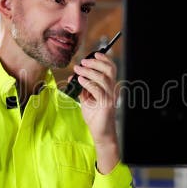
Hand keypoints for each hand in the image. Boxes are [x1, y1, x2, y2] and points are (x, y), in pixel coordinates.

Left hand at [72, 52, 120, 172]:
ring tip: (78, 70)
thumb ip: (82, 87)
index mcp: (109, 86)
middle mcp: (112, 90)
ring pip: (103, 78)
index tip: (93, 54)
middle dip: (95, 63)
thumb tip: (73, 76)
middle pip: (109, 70)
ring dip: (89, 72)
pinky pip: (97, 90)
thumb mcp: (86, 98)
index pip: (111, 68)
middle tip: (82, 62)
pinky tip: (80, 81)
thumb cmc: (95, 116)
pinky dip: (88, 83)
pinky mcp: (106, 105)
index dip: (104, 59)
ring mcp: (111, 97)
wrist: (100, 133)